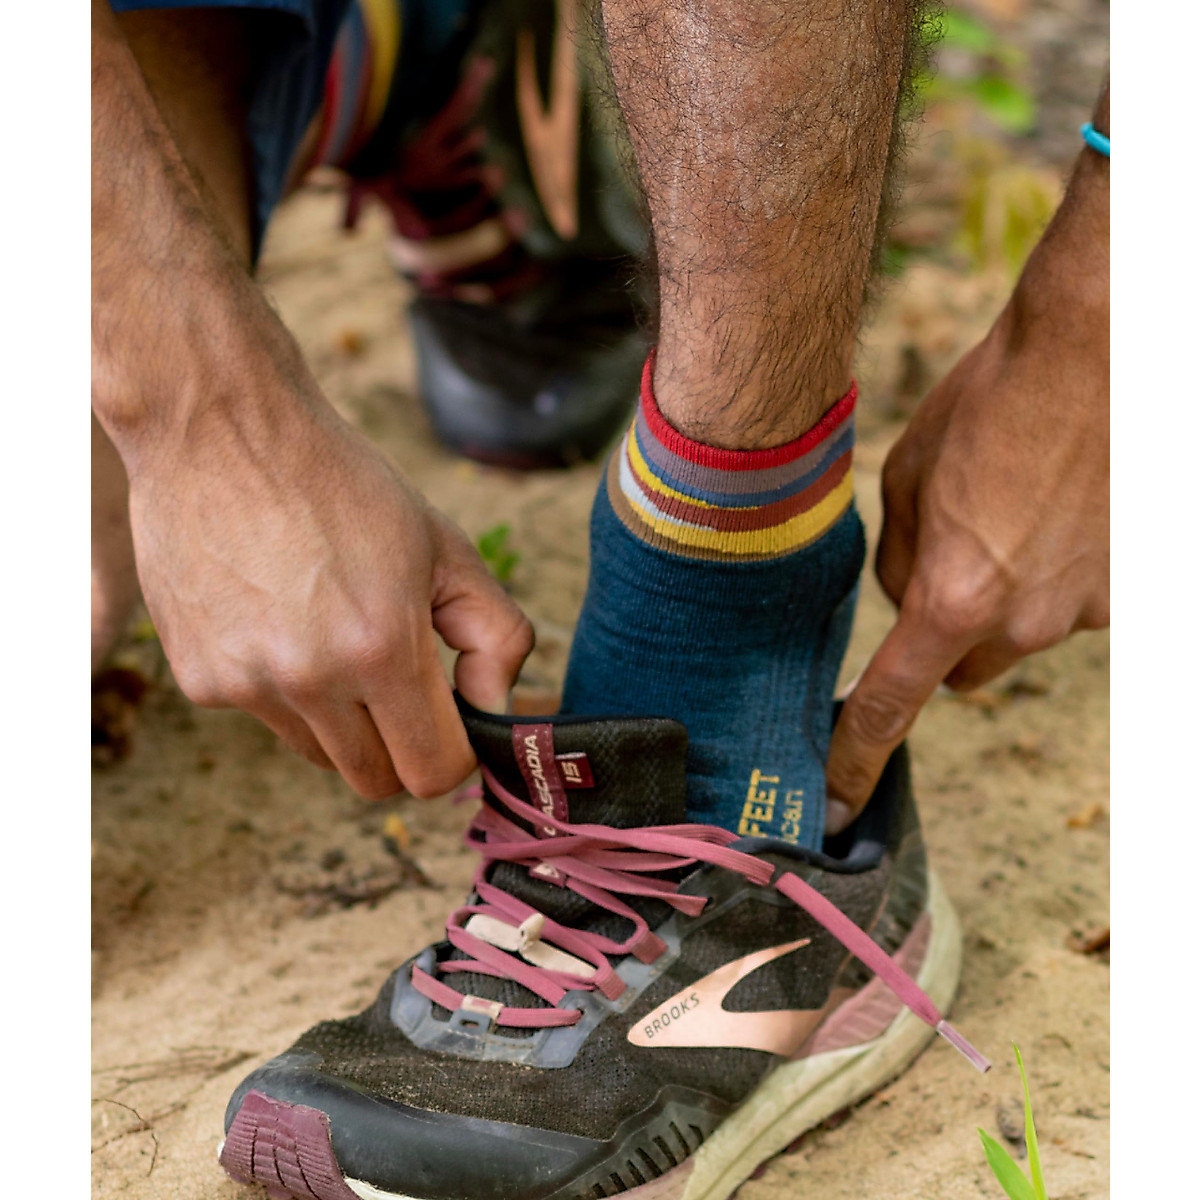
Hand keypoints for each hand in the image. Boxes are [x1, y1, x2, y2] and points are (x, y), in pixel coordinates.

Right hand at [129, 402, 532, 799]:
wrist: (224, 432)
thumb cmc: (345, 486)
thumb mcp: (447, 547)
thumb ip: (496, 635)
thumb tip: (497, 706)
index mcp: (382, 649)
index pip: (434, 773)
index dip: (454, 754)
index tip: (450, 719)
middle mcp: (310, 679)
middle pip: (376, 781)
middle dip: (401, 747)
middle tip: (400, 687)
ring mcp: (247, 685)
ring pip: (319, 755)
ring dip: (341, 721)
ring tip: (333, 636)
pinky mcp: (198, 680)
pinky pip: (265, 719)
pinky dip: (283, 690)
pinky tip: (278, 619)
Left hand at [826, 154, 1108, 827]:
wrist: (1094, 351)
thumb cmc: (988, 406)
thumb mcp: (907, 483)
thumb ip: (899, 563)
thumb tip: (909, 602)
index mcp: (953, 596)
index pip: (895, 702)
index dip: (859, 755)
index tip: (835, 799)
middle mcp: (1025, 620)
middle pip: (962, 671)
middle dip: (942, 641)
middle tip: (945, 570)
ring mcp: (1083, 609)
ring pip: (1020, 635)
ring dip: (1004, 600)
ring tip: (1010, 513)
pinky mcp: (1127, 590)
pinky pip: (1069, 603)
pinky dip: (1054, 576)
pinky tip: (1057, 513)